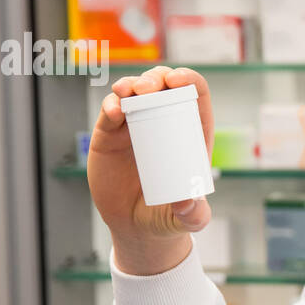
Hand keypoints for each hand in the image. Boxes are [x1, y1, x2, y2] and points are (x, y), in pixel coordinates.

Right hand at [88, 65, 213, 273]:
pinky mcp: (110, 134)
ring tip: (129, 91)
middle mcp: (163, 122)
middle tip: (149, 88)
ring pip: (134, 91)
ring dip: (131, 84)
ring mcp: (135, 125)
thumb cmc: (169, 216)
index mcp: (189, 132)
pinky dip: (111, 105)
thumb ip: (193, 215)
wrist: (135, 226)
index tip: (178, 80)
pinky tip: (114, 111)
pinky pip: (110, 111)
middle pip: (162, 85)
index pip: (194, 94)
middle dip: (156, 77)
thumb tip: (187, 203)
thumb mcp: (188, 218)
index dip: (188, 80)